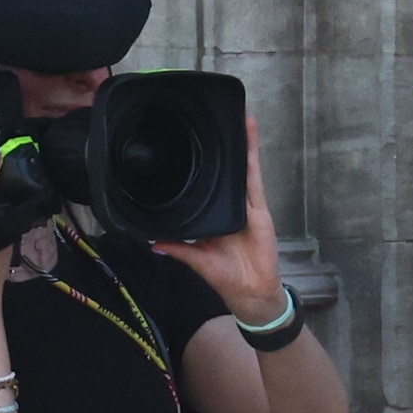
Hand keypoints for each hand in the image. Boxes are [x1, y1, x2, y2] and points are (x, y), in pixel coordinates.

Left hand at [153, 116, 285, 322]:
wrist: (250, 292)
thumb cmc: (227, 277)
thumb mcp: (196, 260)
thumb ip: (178, 249)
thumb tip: (153, 243)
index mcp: (216, 218)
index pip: (211, 189)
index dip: (209, 169)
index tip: (200, 148)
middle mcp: (233, 209)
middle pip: (231, 173)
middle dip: (230, 148)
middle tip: (223, 119)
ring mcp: (248, 207)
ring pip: (245, 170)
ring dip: (244, 145)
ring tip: (240, 119)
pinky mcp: (259, 210)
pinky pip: (255, 180)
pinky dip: (253, 159)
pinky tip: (250, 140)